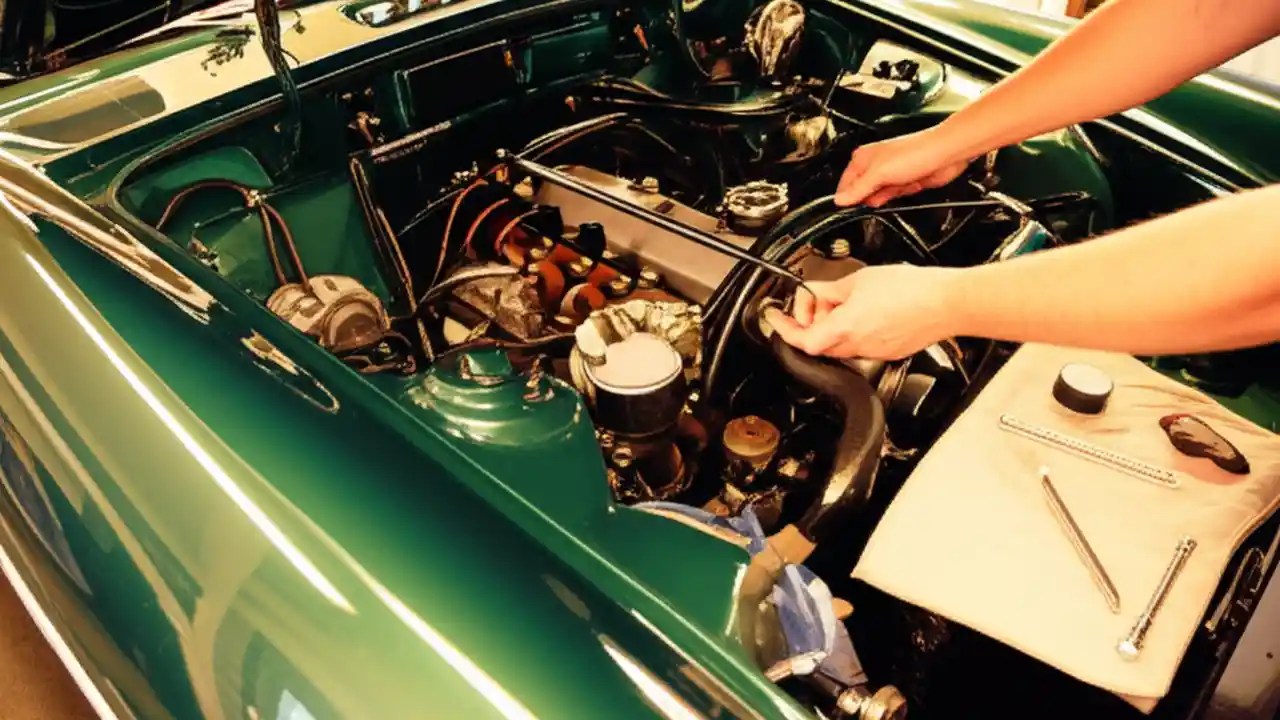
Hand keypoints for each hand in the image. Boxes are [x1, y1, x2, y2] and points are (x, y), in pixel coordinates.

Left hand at [767, 264, 961, 359]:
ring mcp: (873, 352)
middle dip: (809, 322)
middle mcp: (857, 346)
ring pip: (838, 344)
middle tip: (815, 301)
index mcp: (845, 328)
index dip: (784, 330)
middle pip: (818, 342)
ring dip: (831, 326)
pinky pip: (859, 344)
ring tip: (844, 301)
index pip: (802, 339)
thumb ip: (831, 290)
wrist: (948, 303)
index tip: (776, 319)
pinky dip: (851, 330)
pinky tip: (864, 311)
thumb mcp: (860, 279)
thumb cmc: (913, 290)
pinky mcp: (888, 351)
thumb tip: (817, 293)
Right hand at [835, 128, 969, 206]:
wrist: (946, 154)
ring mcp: (889, 173)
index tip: (855, 205)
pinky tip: (911, 184)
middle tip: (886, 190)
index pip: (845, 185)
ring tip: (901, 184)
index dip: (849, 198)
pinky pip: (895, 196)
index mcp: (862, 159)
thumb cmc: (915, 153)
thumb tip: (839, 201)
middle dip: (874, 197)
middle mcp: (874, 165)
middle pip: (862, 193)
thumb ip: (858, 189)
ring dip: (890, 195)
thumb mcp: (879, 174)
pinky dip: (903, 194)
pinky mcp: (903, 181)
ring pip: (880, 196)